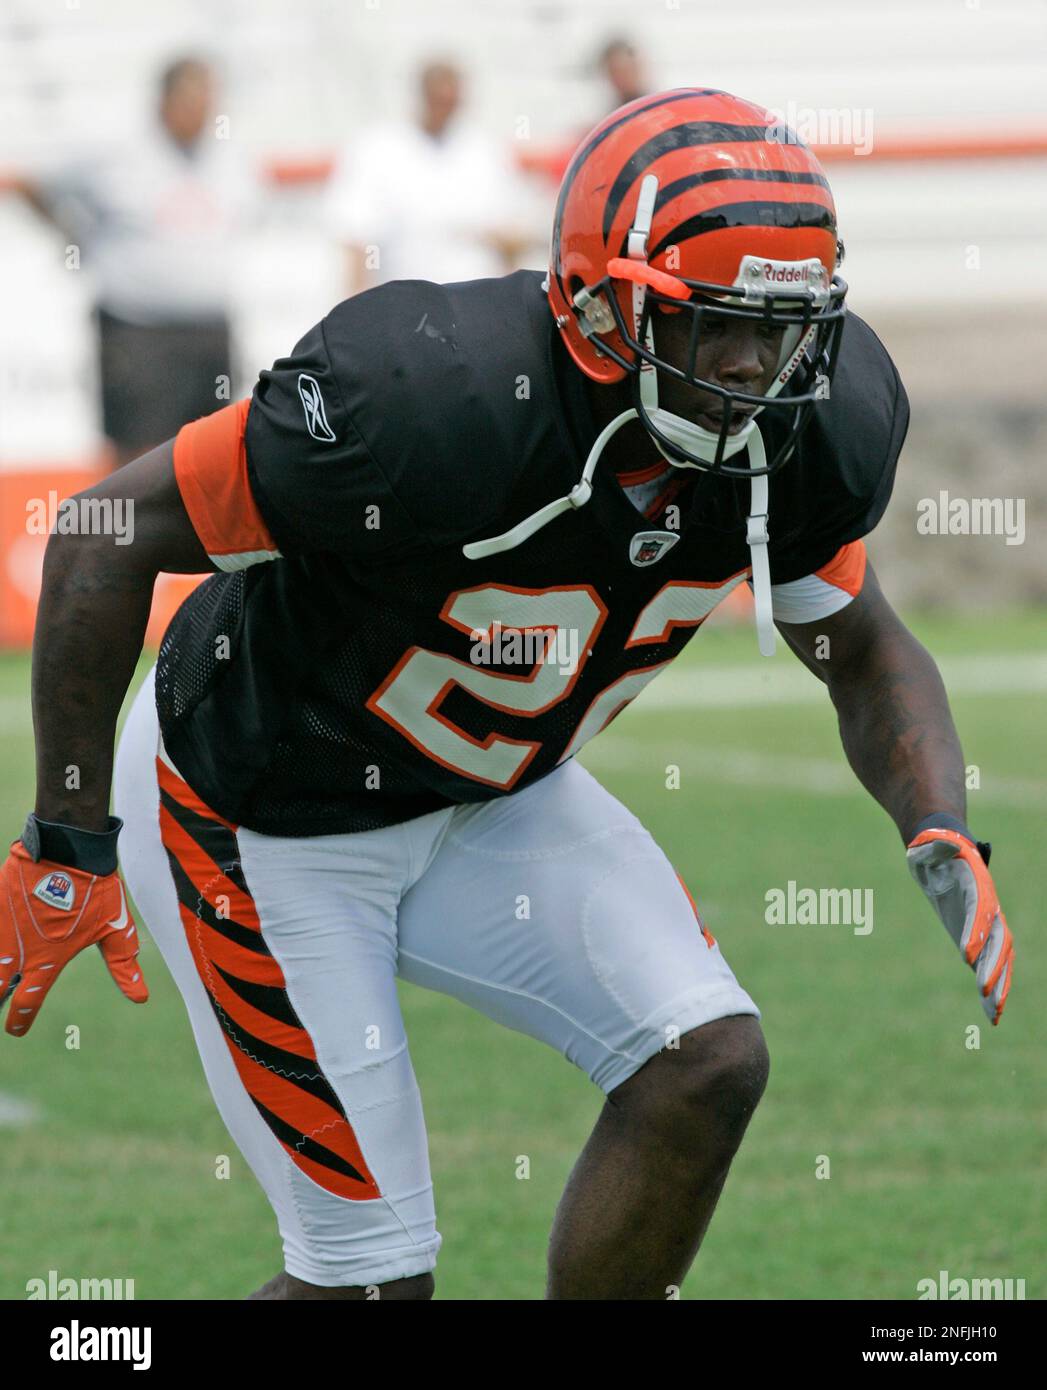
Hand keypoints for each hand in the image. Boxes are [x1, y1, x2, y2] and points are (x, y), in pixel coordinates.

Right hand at [0, 840, 147, 1036]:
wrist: (69, 848)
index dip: (20, 1020)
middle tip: (0, 998)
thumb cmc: (97, 888)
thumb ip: (123, 965)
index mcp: (48, 960)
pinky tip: (3, 933)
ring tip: (0, 974)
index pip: (28, 1002)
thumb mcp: (114, 928)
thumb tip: (141, 998)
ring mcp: (2, 930)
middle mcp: (20, 950)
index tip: (16, 1029)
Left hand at [906, 826, 1012, 1025]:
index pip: (980, 912)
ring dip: (999, 984)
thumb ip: (934, 847)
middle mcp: (987, 908)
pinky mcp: (977, 938)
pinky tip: (992, 1014)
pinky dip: (992, 987)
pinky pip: (989, 964)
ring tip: (995, 1012)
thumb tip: (940, 844)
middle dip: (994, 966)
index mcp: (978, 885)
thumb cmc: (932, 849)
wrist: (943, 851)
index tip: (966, 956)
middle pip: (998, 940)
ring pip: (1000, 958)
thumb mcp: (927, 845)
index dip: (976, 933)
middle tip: (985, 991)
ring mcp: (985, 925)